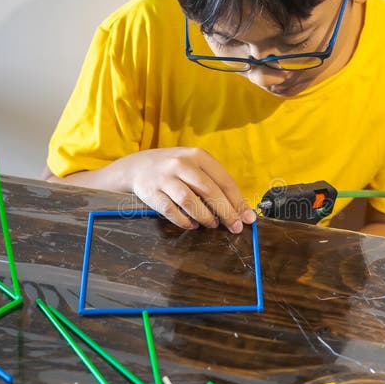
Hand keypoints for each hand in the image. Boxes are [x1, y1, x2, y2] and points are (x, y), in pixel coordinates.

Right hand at [111, 147, 256, 231]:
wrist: (137, 166)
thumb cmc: (175, 169)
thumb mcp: (195, 166)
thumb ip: (216, 183)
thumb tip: (240, 210)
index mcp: (198, 155)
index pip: (224, 180)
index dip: (237, 201)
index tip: (247, 218)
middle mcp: (181, 164)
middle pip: (209, 191)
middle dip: (226, 212)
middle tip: (235, 227)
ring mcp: (165, 178)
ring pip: (189, 201)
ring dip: (205, 217)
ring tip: (212, 224)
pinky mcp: (152, 193)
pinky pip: (171, 211)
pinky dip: (184, 221)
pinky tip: (192, 225)